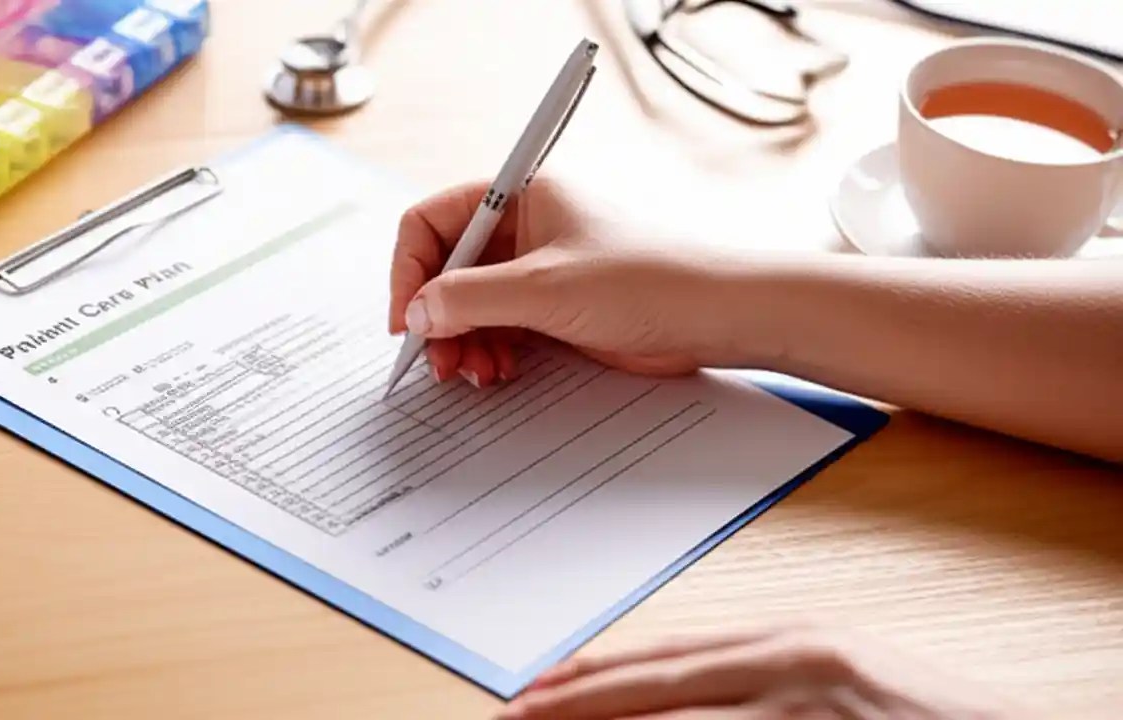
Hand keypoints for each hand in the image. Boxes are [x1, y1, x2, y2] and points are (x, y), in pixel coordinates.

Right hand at [388, 178, 758, 386]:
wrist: (716, 316)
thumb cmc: (647, 280)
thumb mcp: (544, 288)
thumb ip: (470, 299)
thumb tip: (417, 312)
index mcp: (520, 195)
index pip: (435, 220)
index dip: (412, 269)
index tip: (407, 319)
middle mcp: (526, 227)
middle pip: (449, 268)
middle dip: (438, 316)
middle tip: (438, 361)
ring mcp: (540, 270)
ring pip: (472, 304)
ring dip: (463, 341)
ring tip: (475, 374)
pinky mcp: (556, 308)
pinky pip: (501, 327)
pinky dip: (490, 351)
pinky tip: (497, 373)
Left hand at [497, 623, 1031, 719]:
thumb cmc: (921, 711)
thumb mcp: (832, 670)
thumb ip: (756, 672)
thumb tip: (672, 693)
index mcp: (789, 641)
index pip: (667, 654)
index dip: (596, 670)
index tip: (540, 685)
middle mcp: (789, 672)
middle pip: (655, 690)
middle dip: (576, 707)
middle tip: (514, 719)